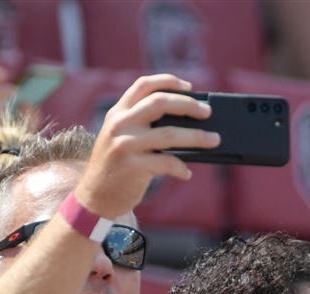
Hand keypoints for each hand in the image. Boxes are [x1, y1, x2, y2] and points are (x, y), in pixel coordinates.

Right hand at [73, 74, 219, 218]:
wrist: (95, 196)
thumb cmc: (117, 165)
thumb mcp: (121, 136)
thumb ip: (142, 124)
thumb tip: (188, 121)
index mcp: (118, 112)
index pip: (144, 85)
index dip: (168, 81)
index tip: (189, 86)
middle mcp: (120, 124)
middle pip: (160, 103)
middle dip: (188, 105)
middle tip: (207, 112)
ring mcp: (125, 144)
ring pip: (170, 134)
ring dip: (197, 137)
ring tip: (214, 140)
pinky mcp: (132, 166)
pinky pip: (167, 163)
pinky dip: (181, 168)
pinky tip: (186, 173)